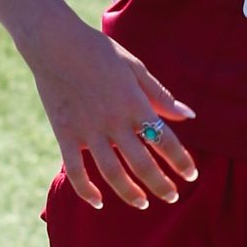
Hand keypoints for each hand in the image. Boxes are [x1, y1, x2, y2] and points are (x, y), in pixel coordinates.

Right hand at [29, 21, 197, 210]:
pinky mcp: (65, 135)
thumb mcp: (135, 67)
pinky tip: (99, 202)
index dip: (181, 162)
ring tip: (143, 203)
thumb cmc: (99, 51)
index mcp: (135, 104)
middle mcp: (114, 122)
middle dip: (162, 185)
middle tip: (172, 197)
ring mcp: (88, 131)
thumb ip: (160, 95)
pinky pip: (77, 171)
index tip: (191, 176)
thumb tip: (188, 116)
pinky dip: (87, 190)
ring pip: (113, 174)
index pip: (165, 141)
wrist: (55, 42)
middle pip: (143, 165)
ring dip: (130, 193)